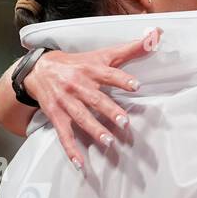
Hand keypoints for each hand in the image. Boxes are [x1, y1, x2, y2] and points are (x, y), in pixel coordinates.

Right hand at [24, 29, 159, 167]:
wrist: (39, 70)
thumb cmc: (78, 63)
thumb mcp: (102, 54)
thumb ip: (132, 48)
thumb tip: (157, 34)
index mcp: (90, 69)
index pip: (108, 73)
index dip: (122, 79)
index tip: (136, 86)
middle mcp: (77, 85)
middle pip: (94, 98)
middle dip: (109, 110)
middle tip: (124, 122)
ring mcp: (65, 102)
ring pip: (80, 117)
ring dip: (94, 130)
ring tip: (108, 141)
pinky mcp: (56, 116)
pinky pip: (64, 135)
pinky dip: (71, 150)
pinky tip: (80, 163)